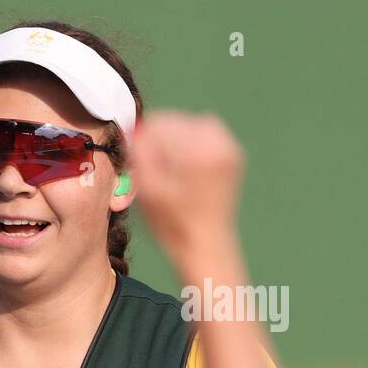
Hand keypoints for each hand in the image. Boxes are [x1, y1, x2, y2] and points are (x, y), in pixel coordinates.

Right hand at [129, 111, 244, 265]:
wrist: (206, 245)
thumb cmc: (172, 223)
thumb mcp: (146, 188)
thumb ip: (140, 151)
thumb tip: (137, 128)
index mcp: (195, 150)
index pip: (157, 124)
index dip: (140, 142)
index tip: (135, 163)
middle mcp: (217, 141)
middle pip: (174, 122)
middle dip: (158, 141)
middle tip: (150, 170)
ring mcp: (228, 146)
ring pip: (188, 126)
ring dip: (173, 142)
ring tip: (168, 171)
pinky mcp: (232, 155)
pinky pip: (204, 135)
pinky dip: (190, 145)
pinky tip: (184, 169)